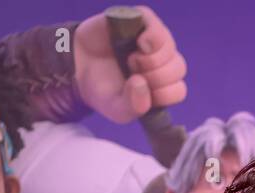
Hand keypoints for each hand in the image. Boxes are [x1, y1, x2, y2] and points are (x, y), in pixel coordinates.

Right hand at [74, 6, 186, 123]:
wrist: (76, 66)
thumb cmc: (102, 89)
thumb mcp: (118, 109)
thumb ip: (134, 106)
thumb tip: (141, 83)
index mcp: (161, 85)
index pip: (178, 90)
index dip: (163, 94)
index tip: (140, 91)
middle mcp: (161, 62)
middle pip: (178, 68)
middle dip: (156, 77)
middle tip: (132, 74)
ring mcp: (152, 40)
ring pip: (170, 47)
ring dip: (153, 59)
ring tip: (131, 60)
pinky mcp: (140, 21)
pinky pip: (156, 25)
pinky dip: (153, 36)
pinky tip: (141, 44)